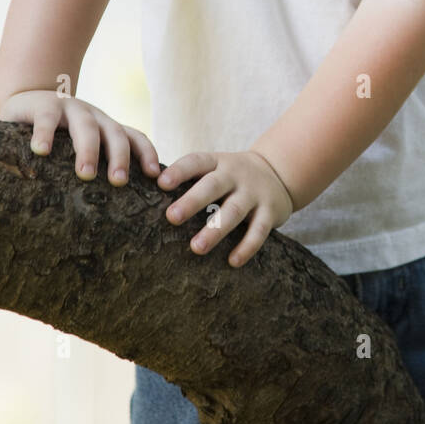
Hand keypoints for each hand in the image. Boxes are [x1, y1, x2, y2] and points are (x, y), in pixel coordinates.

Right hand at [0, 89, 160, 185]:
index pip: (134, 137)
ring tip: (86, 173)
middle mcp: (94, 116)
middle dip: (120, 157)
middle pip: (115, 133)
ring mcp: (71, 108)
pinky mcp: (44, 105)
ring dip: (88, 150)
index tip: (154, 175)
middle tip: (119, 182)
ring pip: (86, 126)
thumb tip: (108, 211)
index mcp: (106, 127)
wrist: (27, 99)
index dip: (146, 153)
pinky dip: (45, 133)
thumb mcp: (80, 144)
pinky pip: (47, 118)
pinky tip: (41, 150)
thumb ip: (94, 164)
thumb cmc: (58, 133)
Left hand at [156, 150, 293, 267]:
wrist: (278, 172)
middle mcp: (235, 174)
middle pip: (213, 186)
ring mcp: (254, 192)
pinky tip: (232, 261)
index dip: (179, 171)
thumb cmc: (232, 176)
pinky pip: (259, 230)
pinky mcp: (270, 211)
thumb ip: (191, 178)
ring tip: (196, 248)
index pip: (196, 162)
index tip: (161, 183)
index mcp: (217, 162)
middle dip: (193, 201)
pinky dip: (247, 246)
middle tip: (171, 217)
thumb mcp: (216, 167)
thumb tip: (146, 195)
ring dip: (215, 229)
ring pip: (234, 210)